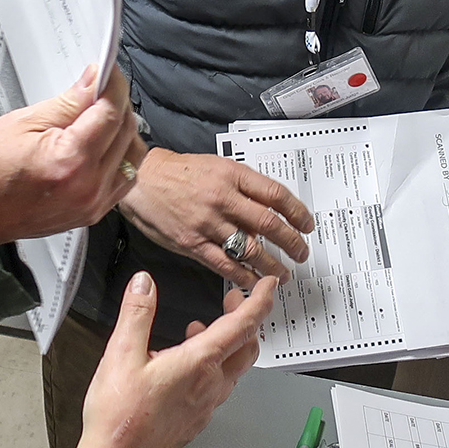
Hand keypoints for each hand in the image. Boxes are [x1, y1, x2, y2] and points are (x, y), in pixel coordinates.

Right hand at [0, 66, 144, 245]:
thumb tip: (93, 82)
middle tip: (99, 90)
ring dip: (123, 131)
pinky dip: (121, 158)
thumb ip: (66, 103)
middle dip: (118, 104)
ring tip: (99, 118)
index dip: (113, 86)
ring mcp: (94, 203)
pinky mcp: (93, 213)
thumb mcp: (22, 123)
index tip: (107, 72)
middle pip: (127, 131)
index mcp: (70, 160)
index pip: (110, 113)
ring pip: (134, 156)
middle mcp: (89, 185)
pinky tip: (101, 146)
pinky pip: (125, 179)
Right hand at [73, 271, 275, 447]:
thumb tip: (144, 284)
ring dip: (227, 342)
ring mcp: (206, 405)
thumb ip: (136, 314)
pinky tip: (186, 363)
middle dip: (245, 319)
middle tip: (233, 301)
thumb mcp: (121, 354)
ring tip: (201, 328)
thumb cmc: (121, 418)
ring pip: (234, 368)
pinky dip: (214, 364)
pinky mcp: (197, 418)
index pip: (242, 326)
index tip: (269, 286)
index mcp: (198, 364)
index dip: (260, 302)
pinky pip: (218, 385)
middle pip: (247, 348)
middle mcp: (210, 385)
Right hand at [117, 147, 313, 287]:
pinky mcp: (193, 244)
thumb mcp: (216, 166)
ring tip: (282, 273)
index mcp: (231, 175)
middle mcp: (222, 198)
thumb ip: (242, 187)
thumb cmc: (178, 172)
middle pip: (268, 223)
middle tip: (301, 252)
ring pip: (250, 249)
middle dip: (291, 242)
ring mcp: (208, 223)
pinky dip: (244, 275)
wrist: (141, 180)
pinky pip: (225, 264)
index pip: (275, 194)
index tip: (307, 224)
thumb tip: (268, 210)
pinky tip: (254, 280)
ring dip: (272, 264)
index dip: (297, 212)